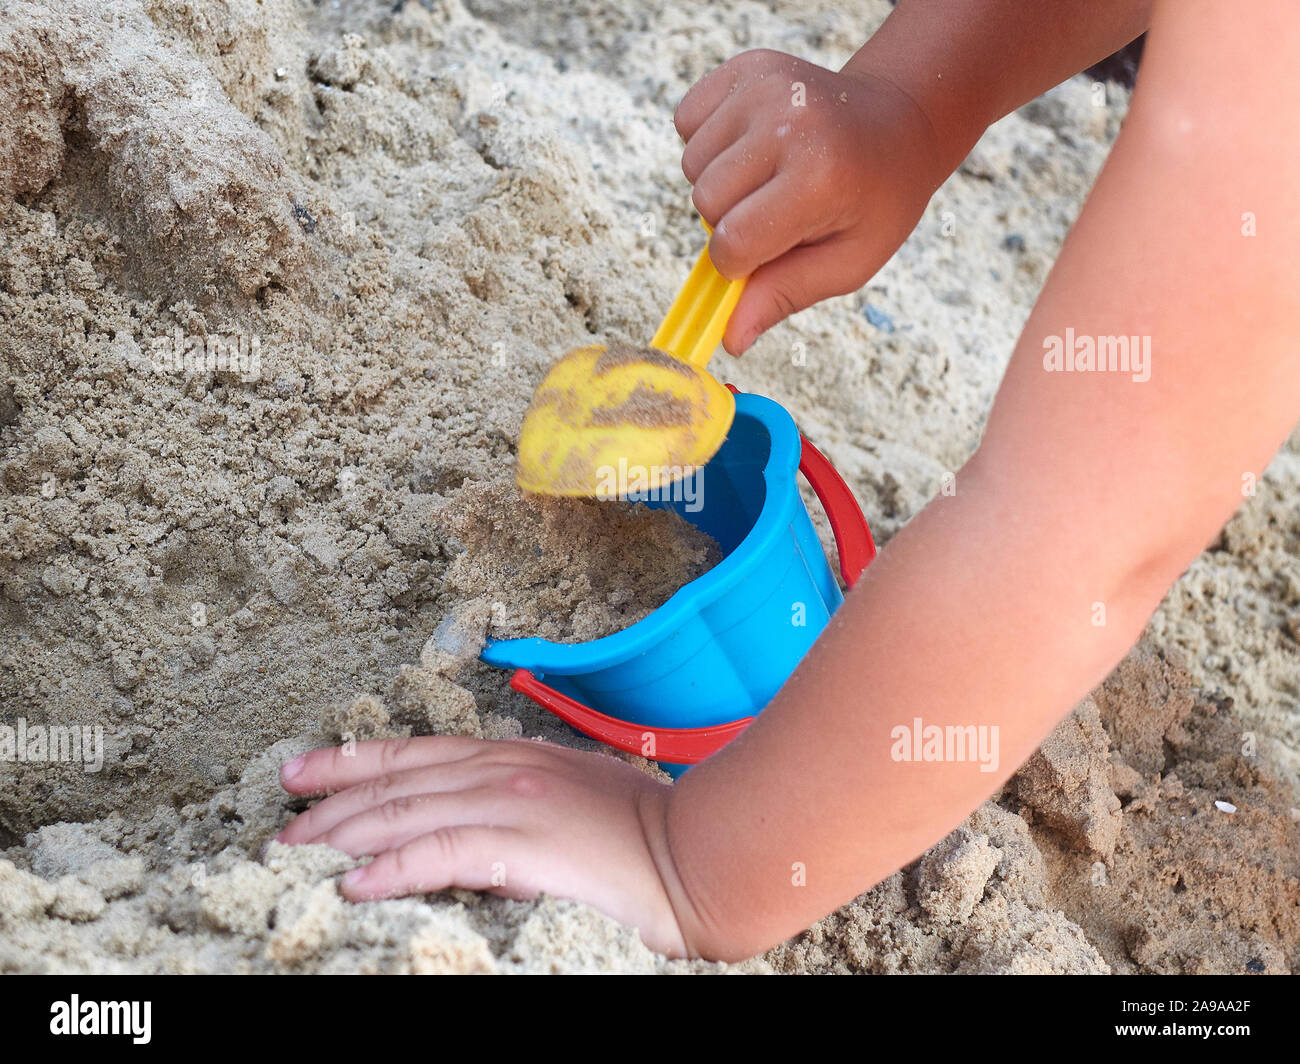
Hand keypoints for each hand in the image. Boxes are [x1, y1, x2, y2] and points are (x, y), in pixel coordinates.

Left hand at [277, 736, 693, 956]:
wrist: (700, 853)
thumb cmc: (643, 832)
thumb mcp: (572, 798)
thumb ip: (521, 799)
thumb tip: (475, 819)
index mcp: (515, 756)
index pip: (415, 752)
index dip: (353, 760)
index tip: (303, 768)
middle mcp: (505, 769)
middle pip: (397, 779)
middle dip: (331, 801)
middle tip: (282, 824)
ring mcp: (512, 802)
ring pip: (405, 811)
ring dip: (342, 835)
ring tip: (296, 855)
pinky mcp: (522, 845)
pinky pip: (439, 853)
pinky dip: (391, 868)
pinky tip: (354, 885)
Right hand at [675, 49, 946, 353]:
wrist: (901, 121)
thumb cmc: (877, 200)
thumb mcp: (848, 262)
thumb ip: (785, 296)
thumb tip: (729, 341)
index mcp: (819, 177)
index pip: (732, 245)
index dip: (742, 263)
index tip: (771, 253)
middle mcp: (788, 122)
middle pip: (705, 203)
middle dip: (731, 220)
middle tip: (779, 208)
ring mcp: (765, 86)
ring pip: (691, 164)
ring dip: (720, 181)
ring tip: (770, 174)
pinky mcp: (747, 66)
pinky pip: (686, 120)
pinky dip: (708, 141)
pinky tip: (752, 143)